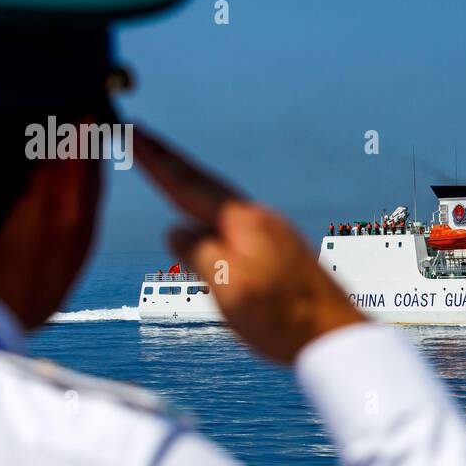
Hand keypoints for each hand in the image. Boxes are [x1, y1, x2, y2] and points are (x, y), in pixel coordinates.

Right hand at [132, 126, 365, 362]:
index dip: (155, 158)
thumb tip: (176, 230)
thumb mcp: (230, 290)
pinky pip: (232, 218)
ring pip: (219, 200)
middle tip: (138, 135)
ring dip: (188, 182)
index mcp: (243, 223)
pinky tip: (206, 218)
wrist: (336, 337)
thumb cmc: (285, 319)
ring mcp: (272, 232)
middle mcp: (259, 219)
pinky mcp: (280, 250)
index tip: (129, 128)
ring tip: (164, 169)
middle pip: (203, 183)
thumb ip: (199, 254)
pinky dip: (208, 207)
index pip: (187, 184)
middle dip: (168, 161)